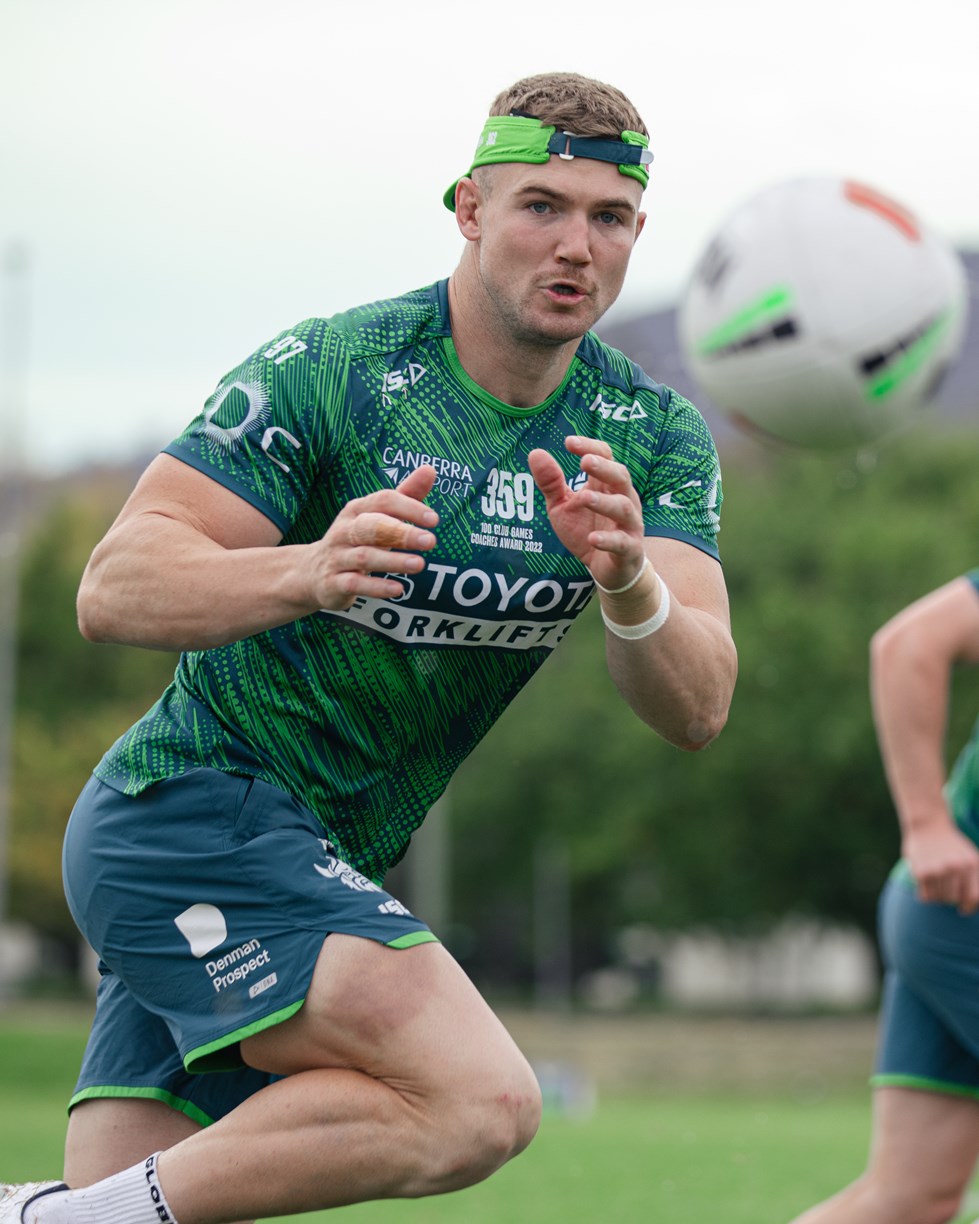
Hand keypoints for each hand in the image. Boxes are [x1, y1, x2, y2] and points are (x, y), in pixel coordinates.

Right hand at [309, 465, 438, 609]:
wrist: (312, 573)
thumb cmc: (356, 540)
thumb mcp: (378, 516)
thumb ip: (405, 495)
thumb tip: (431, 469)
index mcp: (357, 510)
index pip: (383, 501)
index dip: (409, 508)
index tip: (434, 519)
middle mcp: (344, 530)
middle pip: (373, 526)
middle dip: (402, 532)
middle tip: (430, 540)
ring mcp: (337, 556)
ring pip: (365, 556)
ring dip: (393, 560)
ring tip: (419, 564)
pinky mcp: (334, 583)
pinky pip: (355, 583)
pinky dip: (376, 587)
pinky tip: (398, 589)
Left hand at [528, 436, 645, 589]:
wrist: (609, 569)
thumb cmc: (586, 529)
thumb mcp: (562, 506)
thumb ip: (551, 483)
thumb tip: (535, 453)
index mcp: (607, 485)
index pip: (605, 457)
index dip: (590, 447)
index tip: (569, 442)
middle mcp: (623, 499)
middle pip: (620, 476)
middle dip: (604, 468)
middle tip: (585, 461)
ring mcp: (629, 525)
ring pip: (623, 507)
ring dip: (604, 501)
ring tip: (584, 498)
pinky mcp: (629, 549)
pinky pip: (622, 542)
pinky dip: (608, 540)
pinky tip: (592, 538)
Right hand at [905, 821, 978, 914]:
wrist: (928, 824)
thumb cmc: (952, 843)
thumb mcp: (972, 855)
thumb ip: (977, 877)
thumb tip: (974, 902)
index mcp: (972, 864)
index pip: (973, 896)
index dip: (969, 907)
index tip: (963, 910)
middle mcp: (956, 867)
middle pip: (954, 899)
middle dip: (949, 899)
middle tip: (945, 892)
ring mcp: (938, 869)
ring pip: (939, 898)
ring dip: (937, 896)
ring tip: (934, 885)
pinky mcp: (922, 872)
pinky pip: (925, 896)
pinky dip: (925, 894)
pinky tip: (925, 884)